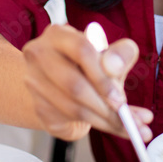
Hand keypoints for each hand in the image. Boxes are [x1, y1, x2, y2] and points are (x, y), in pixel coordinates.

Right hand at [21, 24, 152, 141]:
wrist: (57, 87)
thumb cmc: (86, 67)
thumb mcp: (108, 55)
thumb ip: (120, 55)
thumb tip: (115, 66)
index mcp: (58, 35)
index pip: (81, 51)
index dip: (103, 77)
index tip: (120, 98)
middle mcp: (40, 55)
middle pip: (74, 84)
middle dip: (105, 105)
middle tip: (127, 117)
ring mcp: (35, 83)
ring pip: (73, 107)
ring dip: (105, 120)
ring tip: (127, 125)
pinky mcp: (39, 107)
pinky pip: (71, 120)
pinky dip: (98, 126)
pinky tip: (113, 126)